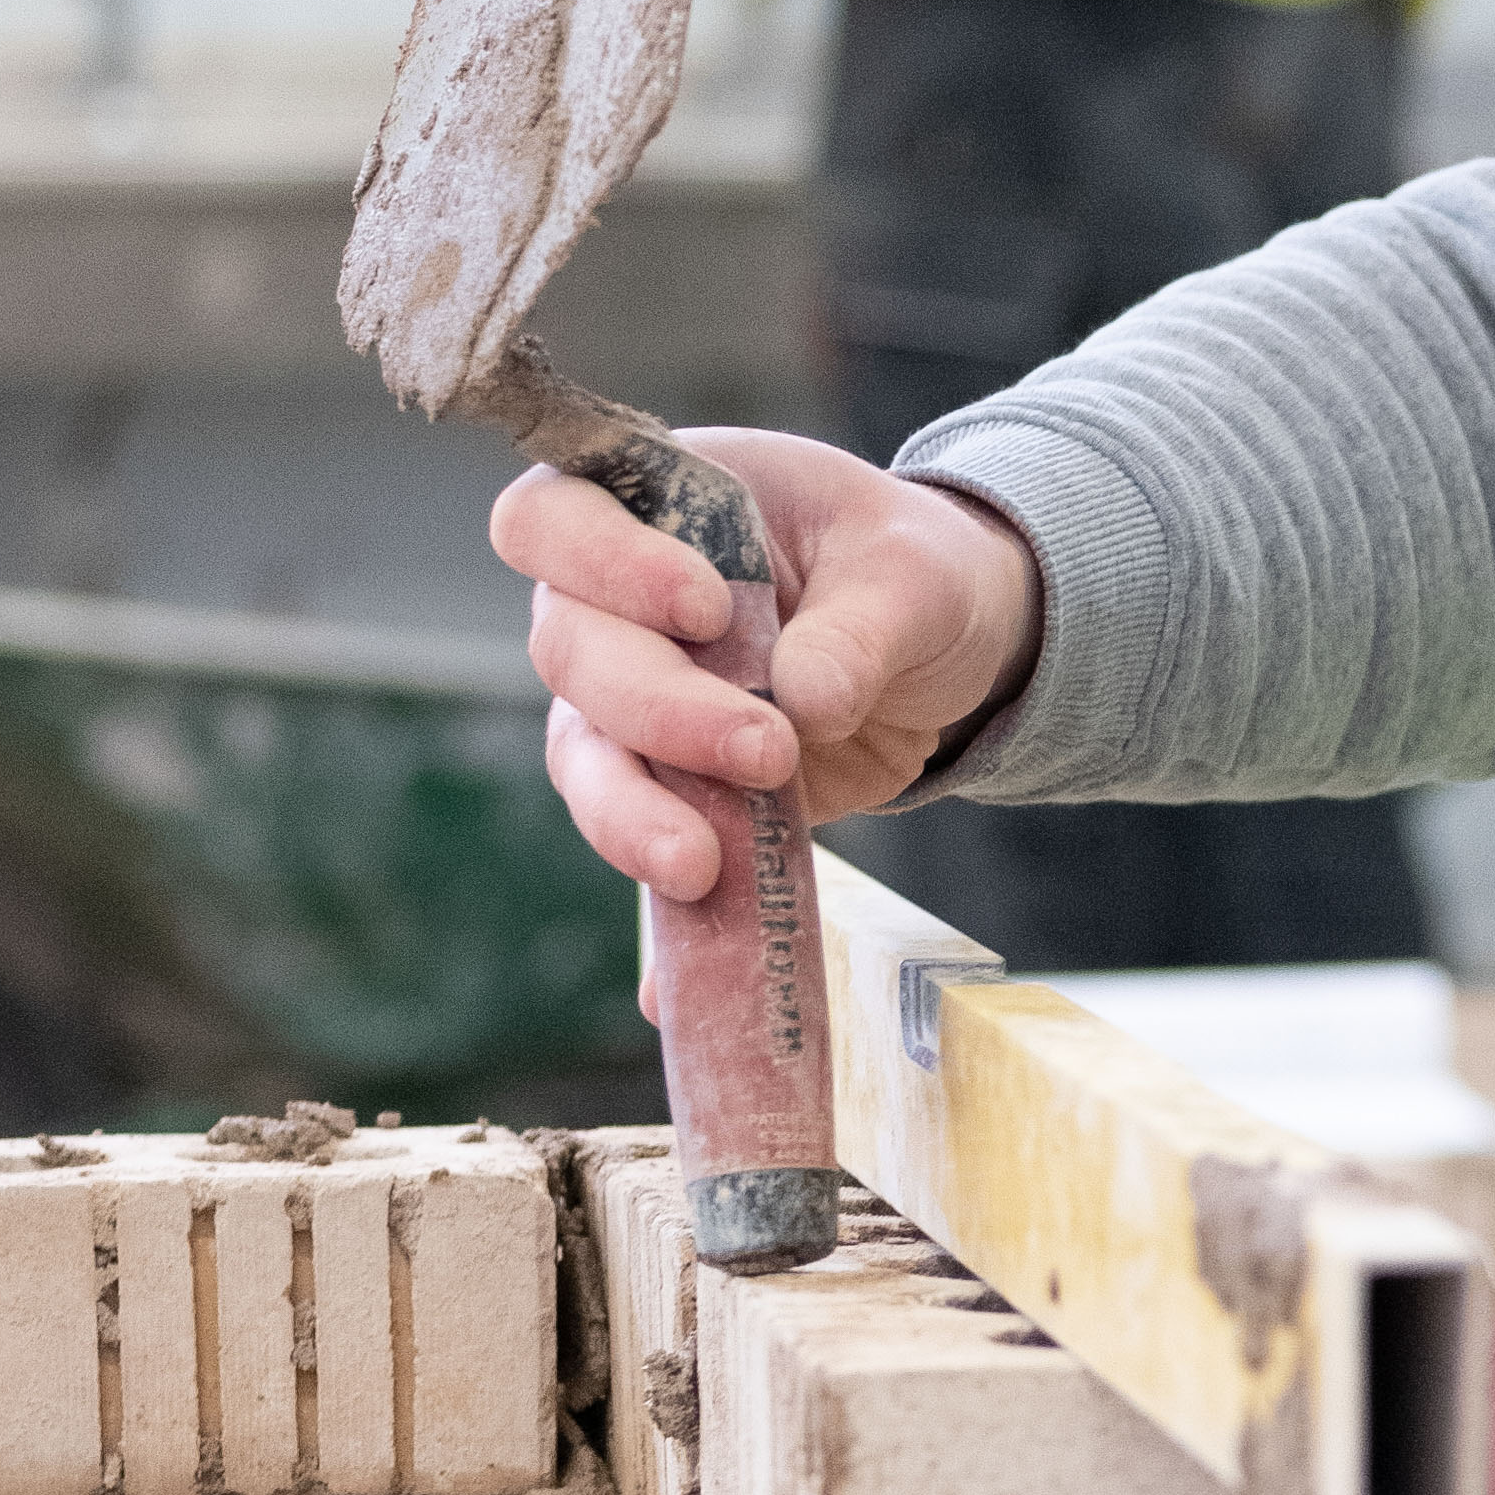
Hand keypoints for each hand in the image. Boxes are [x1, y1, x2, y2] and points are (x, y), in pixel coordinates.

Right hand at [489, 429, 1035, 909]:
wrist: (940, 651)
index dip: (606, 566)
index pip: (554, 519)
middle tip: (765, 751)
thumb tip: (802, 701)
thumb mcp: (915, 575)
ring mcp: (630, 704)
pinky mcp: (670, 790)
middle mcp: (615, 605)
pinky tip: (666, 988)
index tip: (708, 610)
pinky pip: (640, 845)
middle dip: (656, 709)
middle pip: (569, 652)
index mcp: (656, 507)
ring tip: (700, 869)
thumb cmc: (909, 574)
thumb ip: (861, 626)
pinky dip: (654, 917)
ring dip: (629, 819)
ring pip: (583, 761)